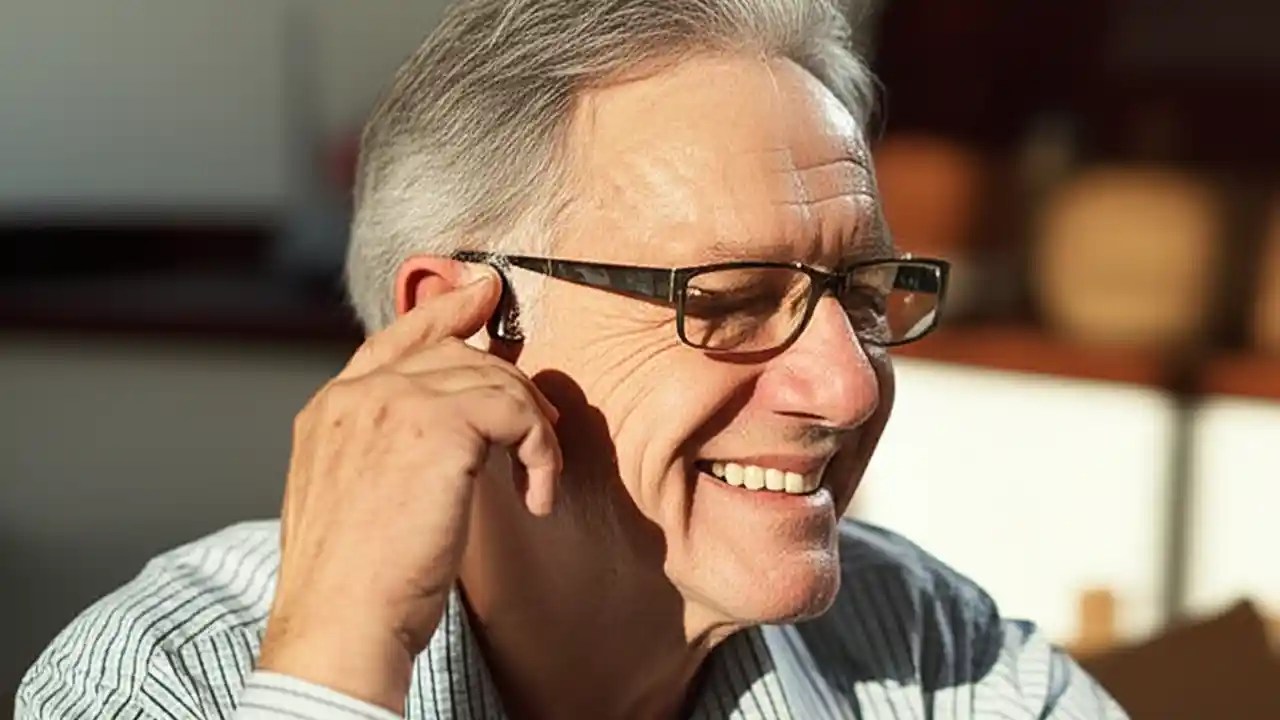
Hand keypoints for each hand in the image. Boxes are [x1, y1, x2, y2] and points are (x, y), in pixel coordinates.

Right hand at [257, 265, 561, 712]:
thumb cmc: (353, 583)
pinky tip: (536, 496)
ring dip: (530, 426)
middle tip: (539, 429)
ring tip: (536, 477)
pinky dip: (541, 452)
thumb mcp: (356, 500)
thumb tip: (449, 438)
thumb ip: (385, 450)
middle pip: (453, 353)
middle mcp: (357, 394)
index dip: (443, 312)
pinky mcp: (438, 425)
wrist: (339, 623)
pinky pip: (517, 412)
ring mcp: (394, 402)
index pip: (393, 338)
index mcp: (331, 410)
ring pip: (492, 378)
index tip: (483, 294)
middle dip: (507, 382)